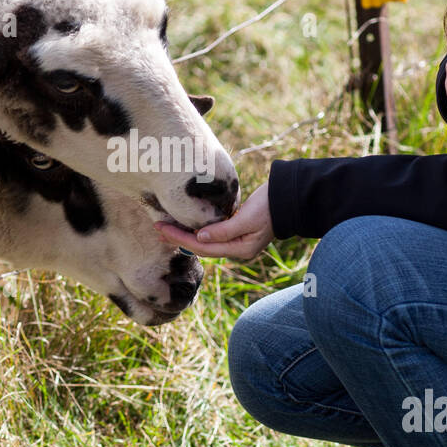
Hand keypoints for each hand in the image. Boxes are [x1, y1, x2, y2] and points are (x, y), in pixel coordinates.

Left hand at [154, 182, 273, 259]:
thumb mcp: (247, 218)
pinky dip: (197, 228)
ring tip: (166, 228)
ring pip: (205, 240)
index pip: (204, 247)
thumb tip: (200, 238)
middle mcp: (237, 248)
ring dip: (186, 234)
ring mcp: (237, 239)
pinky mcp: (237, 228)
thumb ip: (224, 230)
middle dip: (179, 238)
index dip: (181, 239)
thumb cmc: (270, 206)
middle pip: (201, 246)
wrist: (289, 197)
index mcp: (240, 249)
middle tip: (157, 229)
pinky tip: (186, 224)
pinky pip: (212, 232)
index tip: (163, 229)